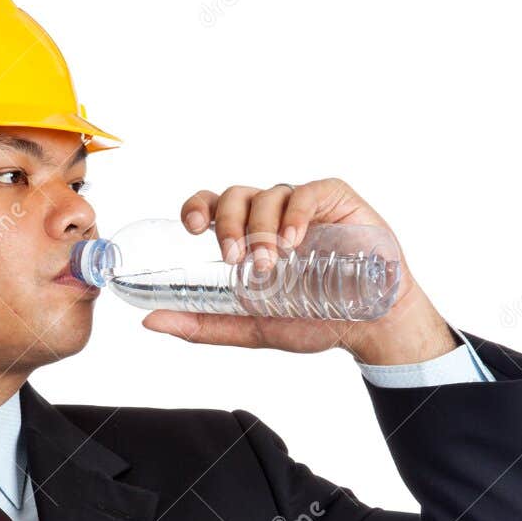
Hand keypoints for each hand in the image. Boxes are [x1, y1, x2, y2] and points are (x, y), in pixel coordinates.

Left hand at [140, 179, 458, 365]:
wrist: (371, 328)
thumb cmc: (316, 321)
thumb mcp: (251, 328)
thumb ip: (202, 324)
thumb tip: (150, 322)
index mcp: (248, 236)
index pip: (213, 205)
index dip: (198, 207)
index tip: (193, 228)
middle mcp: (272, 216)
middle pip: (235, 196)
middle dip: (229, 224)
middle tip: (233, 259)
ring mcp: (305, 206)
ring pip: (269, 195)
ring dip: (262, 228)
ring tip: (271, 263)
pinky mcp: (337, 201)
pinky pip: (309, 192)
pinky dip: (297, 213)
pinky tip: (295, 240)